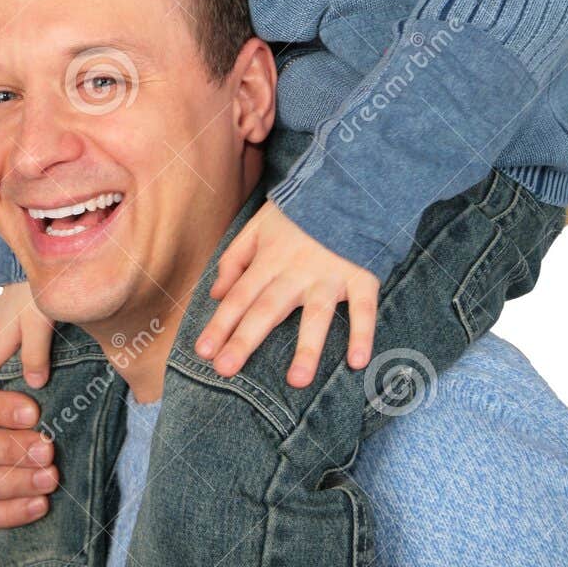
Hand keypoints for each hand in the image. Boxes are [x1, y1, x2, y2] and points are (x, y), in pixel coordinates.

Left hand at [193, 199, 379, 386]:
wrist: (348, 185)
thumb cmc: (299, 211)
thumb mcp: (258, 225)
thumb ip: (235, 258)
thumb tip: (217, 295)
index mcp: (270, 259)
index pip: (240, 296)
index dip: (221, 324)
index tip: (203, 352)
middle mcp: (297, 271)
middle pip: (267, 309)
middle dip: (245, 340)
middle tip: (225, 370)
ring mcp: (330, 275)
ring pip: (317, 316)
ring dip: (307, 349)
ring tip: (297, 381)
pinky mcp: (361, 276)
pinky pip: (364, 308)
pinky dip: (363, 333)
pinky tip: (358, 361)